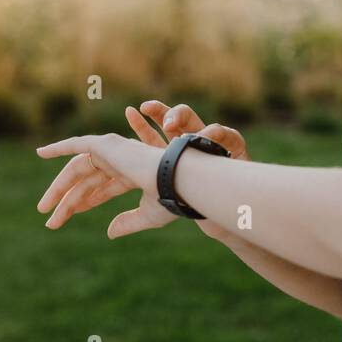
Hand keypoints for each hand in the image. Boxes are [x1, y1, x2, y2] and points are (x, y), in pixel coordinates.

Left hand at [35, 133, 167, 238]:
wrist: (178, 179)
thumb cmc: (171, 197)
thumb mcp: (148, 216)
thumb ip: (127, 222)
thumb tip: (109, 232)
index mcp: (133, 174)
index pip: (102, 189)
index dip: (84, 203)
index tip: (65, 218)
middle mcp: (121, 160)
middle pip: (85, 180)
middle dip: (66, 199)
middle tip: (48, 220)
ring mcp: (114, 150)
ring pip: (77, 170)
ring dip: (58, 188)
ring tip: (43, 209)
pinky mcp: (106, 144)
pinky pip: (77, 144)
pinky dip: (59, 146)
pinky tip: (40, 153)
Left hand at [127, 100, 249, 240]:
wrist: (222, 214)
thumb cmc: (191, 207)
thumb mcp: (156, 213)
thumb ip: (133, 219)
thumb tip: (108, 232)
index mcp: (168, 153)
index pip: (151, 134)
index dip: (140, 123)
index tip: (130, 112)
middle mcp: (188, 142)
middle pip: (173, 119)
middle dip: (162, 112)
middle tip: (146, 109)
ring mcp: (209, 141)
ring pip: (195, 120)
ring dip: (181, 117)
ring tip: (168, 123)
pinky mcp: (232, 145)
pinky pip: (227, 133)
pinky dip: (215, 132)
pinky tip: (204, 134)